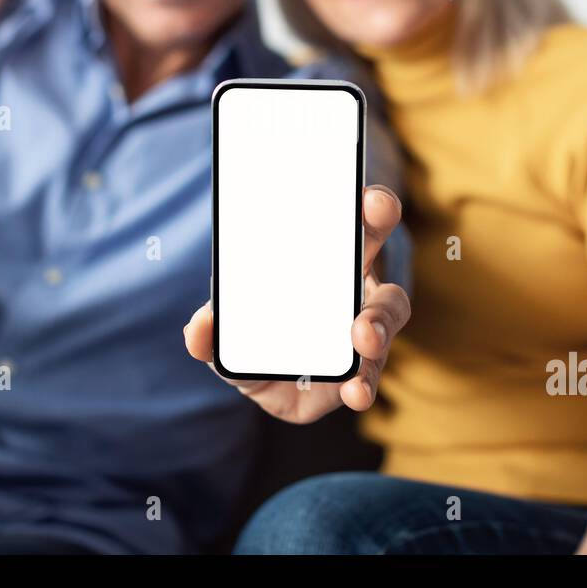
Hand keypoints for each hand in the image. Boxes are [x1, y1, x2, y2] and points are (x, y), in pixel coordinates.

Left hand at [183, 185, 410, 423]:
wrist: (268, 386)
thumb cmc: (254, 343)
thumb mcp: (227, 335)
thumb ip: (211, 332)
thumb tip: (198, 327)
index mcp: (319, 259)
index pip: (342, 215)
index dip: (363, 199)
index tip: (368, 194)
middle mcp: (350, 283)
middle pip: (373, 239)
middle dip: (380, 218)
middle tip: (377, 210)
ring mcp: (365, 325)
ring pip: (388, 311)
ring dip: (377, 319)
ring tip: (363, 338)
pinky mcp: (363, 369)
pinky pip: (371, 372)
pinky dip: (363, 383)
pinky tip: (354, 392)